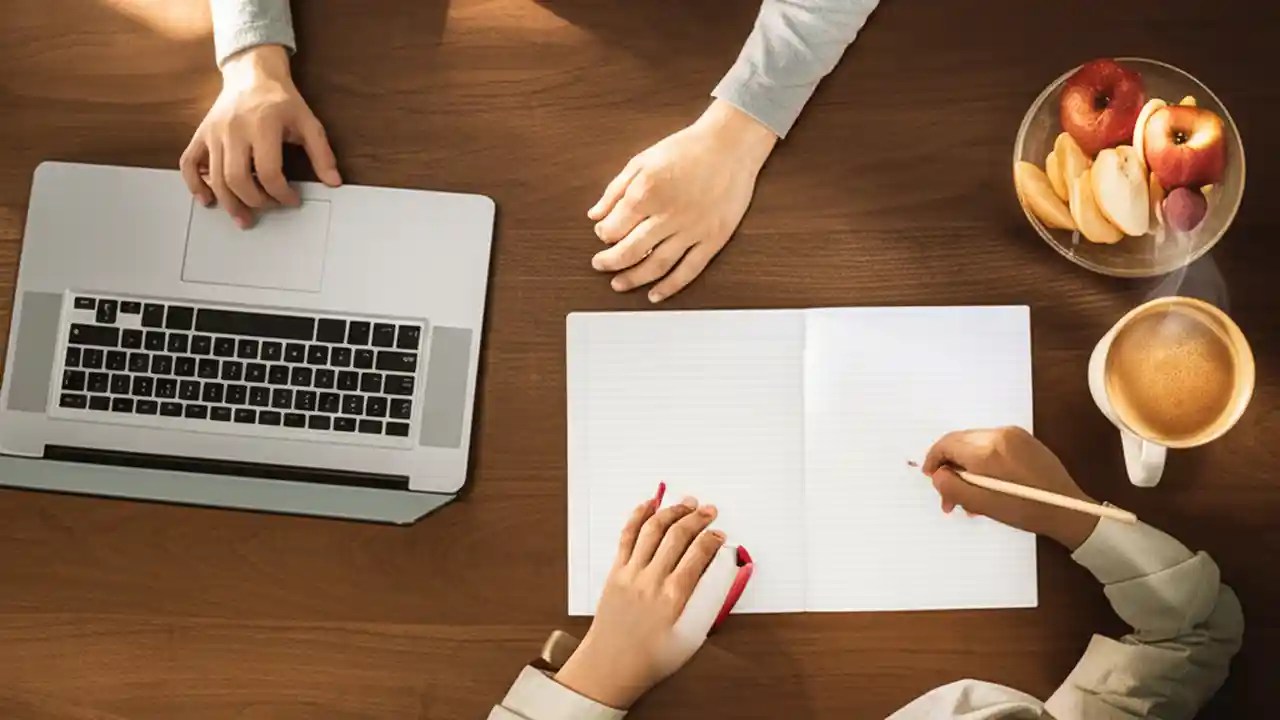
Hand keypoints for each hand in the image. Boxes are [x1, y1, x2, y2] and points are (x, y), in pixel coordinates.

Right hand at [180, 45, 340, 227]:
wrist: (252, 74)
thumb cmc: (281, 100)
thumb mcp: (308, 122)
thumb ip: (322, 153)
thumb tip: (334, 181)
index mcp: (263, 125)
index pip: (269, 171)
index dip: (282, 193)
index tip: (292, 200)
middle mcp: (234, 130)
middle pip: (237, 179)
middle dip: (255, 201)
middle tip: (269, 207)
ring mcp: (213, 132)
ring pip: (215, 177)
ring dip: (229, 203)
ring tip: (244, 218)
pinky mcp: (201, 133)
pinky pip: (189, 163)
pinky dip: (195, 185)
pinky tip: (208, 200)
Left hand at [556, 494, 730, 708]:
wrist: (611, 665)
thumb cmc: (652, 657)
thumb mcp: (691, 637)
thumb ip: (709, 604)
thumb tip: (722, 575)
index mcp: (674, 598)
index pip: (699, 554)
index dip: (713, 539)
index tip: (720, 535)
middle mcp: (652, 580)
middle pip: (678, 535)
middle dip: (698, 518)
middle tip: (709, 511)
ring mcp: (631, 573)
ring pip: (653, 529)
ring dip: (672, 511)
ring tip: (686, 503)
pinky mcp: (616, 571)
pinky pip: (627, 535)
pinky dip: (638, 516)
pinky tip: (650, 505)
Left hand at [588, 99, 776, 302]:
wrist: (731, 145)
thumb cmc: (687, 149)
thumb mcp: (642, 160)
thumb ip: (615, 190)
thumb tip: (595, 215)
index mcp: (646, 192)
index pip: (614, 227)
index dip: (604, 234)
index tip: (603, 234)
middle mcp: (668, 215)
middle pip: (630, 251)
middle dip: (610, 262)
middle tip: (600, 265)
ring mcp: (692, 230)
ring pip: (656, 265)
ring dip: (633, 279)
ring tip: (618, 284)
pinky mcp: (713, 239)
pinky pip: (688, 270)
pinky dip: (670, 287)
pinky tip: (655, 295)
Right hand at [922, 426, 1098, 550]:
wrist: (1068, 510)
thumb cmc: (1026, 511)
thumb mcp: (983, 505)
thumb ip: (953, 488)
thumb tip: (938, 474)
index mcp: (987, 451)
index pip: (947, 444)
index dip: (934, 460)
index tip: (933, 478)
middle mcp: (999, 434)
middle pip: (960, 442)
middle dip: (950, 466)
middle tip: (951, 496)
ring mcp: (1014, 434)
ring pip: (975, 443)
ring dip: (966, 465)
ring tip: (970, 495)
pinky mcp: (1025, 439)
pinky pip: (992, 444)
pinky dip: (983, 460)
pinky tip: (988, 483)